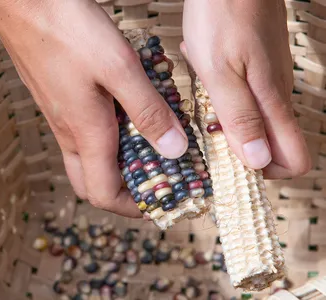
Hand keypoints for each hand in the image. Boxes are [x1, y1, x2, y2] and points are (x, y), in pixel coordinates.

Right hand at [0, 0, 188, 216]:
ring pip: (86, 158)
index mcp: (85, 133)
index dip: (132, 207)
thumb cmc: (66, 30)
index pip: (103, 194)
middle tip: (152, 179)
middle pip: (91, 183)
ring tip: (146, 144)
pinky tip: (124, 111)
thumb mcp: (120, 68)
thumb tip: (173, 149)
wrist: (22, 4)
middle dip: (122, 191)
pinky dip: (106, 137)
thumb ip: (148, 111)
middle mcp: (68, 132)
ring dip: (115, 162)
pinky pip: (81, 133)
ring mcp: (60, 116)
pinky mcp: (57, 99)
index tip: (158, 202)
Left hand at [182, 0, 310, 178]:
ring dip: (229, 122)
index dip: (266, 172)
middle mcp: (277, 96)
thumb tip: (258, 161)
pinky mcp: (257, 67)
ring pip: (257, 120)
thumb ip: (240, 117)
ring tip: (205, 102)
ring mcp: (269, 80)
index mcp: (272, 104)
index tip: (232, 166)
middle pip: (274, 145)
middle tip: (209, 135)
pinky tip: (207, 79)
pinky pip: (246, 96)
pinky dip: (224, 97)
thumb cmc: (222, 16)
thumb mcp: (219, 73)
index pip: (293, 160)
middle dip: (241, 149)